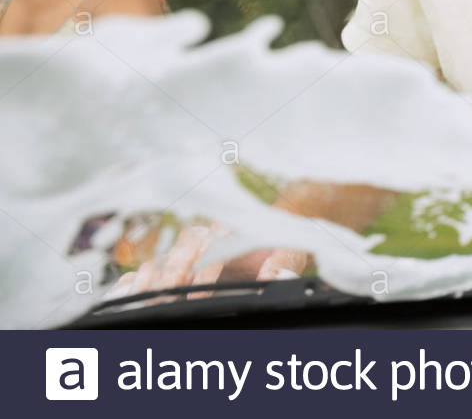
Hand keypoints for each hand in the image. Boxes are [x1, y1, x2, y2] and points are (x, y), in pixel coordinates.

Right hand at [102, 222, 311, 303]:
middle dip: (171, 276)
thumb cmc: (276, 244)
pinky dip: (132, 281)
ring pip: (161, 258)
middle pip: (180, 251)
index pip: (213, 249)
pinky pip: (146, 269)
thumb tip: (272, 278)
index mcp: (231, 232)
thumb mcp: (289, 252)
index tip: (199, 297)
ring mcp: (185, 251)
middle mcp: (203, 238)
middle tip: (164, 300)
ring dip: (149, 280)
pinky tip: (122, 297)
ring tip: (139, 302)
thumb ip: (283, 263)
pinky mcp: (172, 265)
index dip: (204, 274)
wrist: (270, 229)